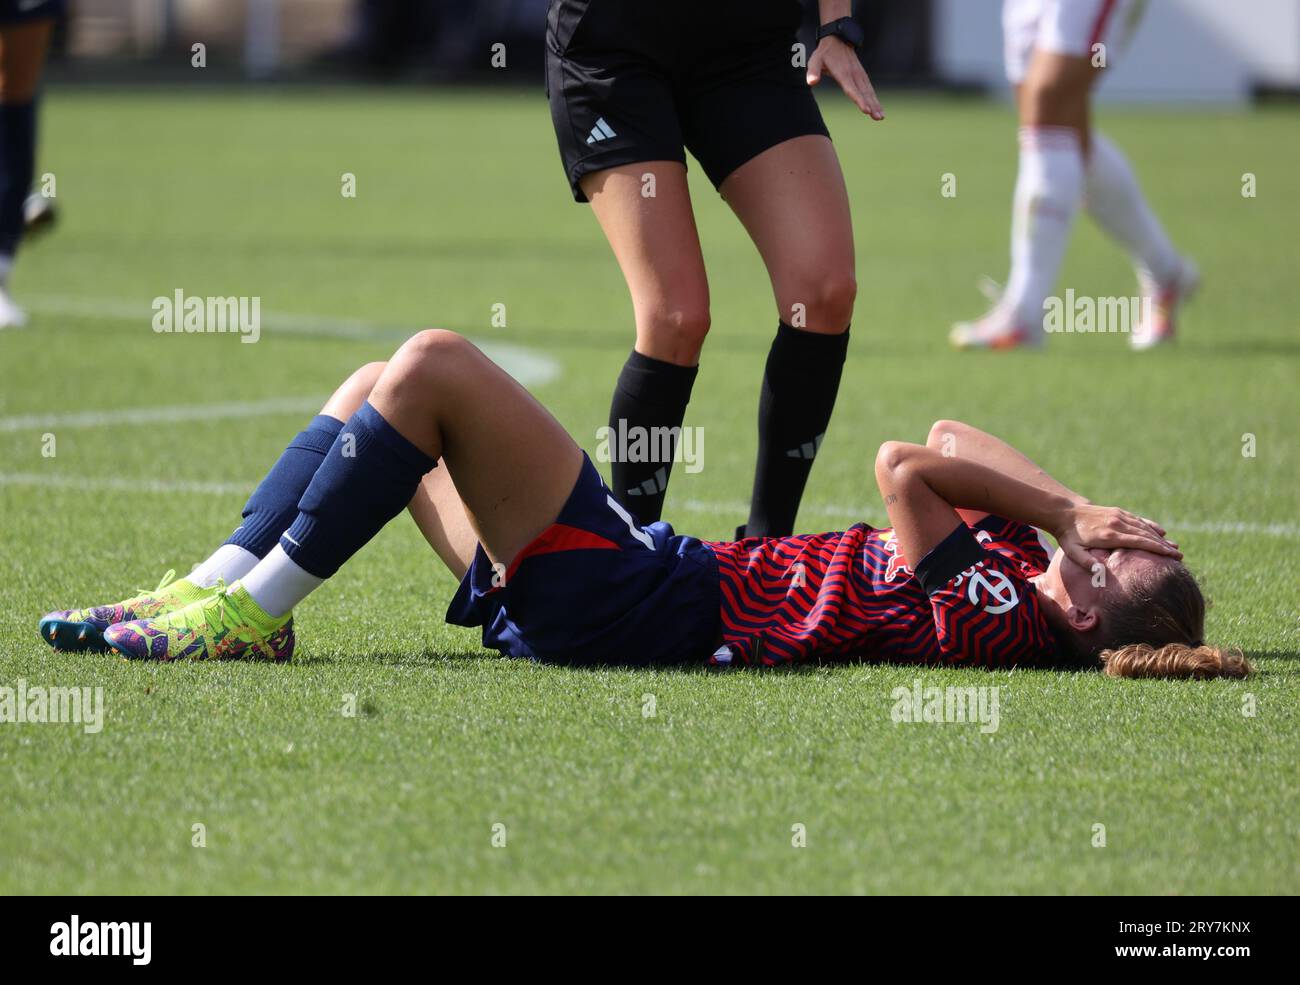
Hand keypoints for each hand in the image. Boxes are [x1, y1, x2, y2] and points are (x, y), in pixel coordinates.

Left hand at [806, 37, 883, 119]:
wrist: (837, 39)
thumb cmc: (824, 53)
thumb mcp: (815, 60)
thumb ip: (813, 72)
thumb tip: (811, 82)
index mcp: (843, 73)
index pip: (851, 89)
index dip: (859, 100)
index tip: (866, 109)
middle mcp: (854, 74)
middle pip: (864, 93)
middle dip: (871, 105)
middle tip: (878, 117)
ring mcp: (860, 74)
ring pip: (869, 91)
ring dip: (876, 104)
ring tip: (880, 117)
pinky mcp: (862, 75)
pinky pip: (870, 88)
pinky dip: (875, 98)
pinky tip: (878, 108)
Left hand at [1054, 503, 1180, 569]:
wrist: (1066, 512)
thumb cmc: (1069, 536)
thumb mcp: (1073, 551)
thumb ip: (1086, 562)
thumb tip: (1100, 573)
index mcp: (1110, 535)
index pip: (1140, 542)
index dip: (1158, 549)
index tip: (1172, 556)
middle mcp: (1118, 524)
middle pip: (1147, 535)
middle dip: (1164, 545)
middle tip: (1180, 555)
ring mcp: (1119, 516)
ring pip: (1145, 527)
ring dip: (1160, 537)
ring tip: (1174, 547)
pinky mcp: (1119, 512)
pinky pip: (1138, 520)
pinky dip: (1151, 525)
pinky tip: (1161, 531)